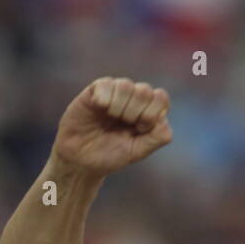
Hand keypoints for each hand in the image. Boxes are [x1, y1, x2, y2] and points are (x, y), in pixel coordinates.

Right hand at [51, 77, 172, 175]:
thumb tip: (164, 119)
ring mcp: (114, 93)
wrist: (81, 160)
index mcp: (146, 112)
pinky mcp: (96, 90)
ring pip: (126, 85)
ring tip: (111, 117)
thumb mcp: (136, 152)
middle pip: (145, 90)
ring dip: (120, 106)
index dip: (152, 113)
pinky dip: (105, 98)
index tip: (140, 128)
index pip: (161, 97)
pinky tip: (98, 108)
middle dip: (136, 112)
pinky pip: (106, 84)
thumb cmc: (110, 156)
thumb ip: (156, 138)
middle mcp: (132, 99)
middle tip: (124, 124)